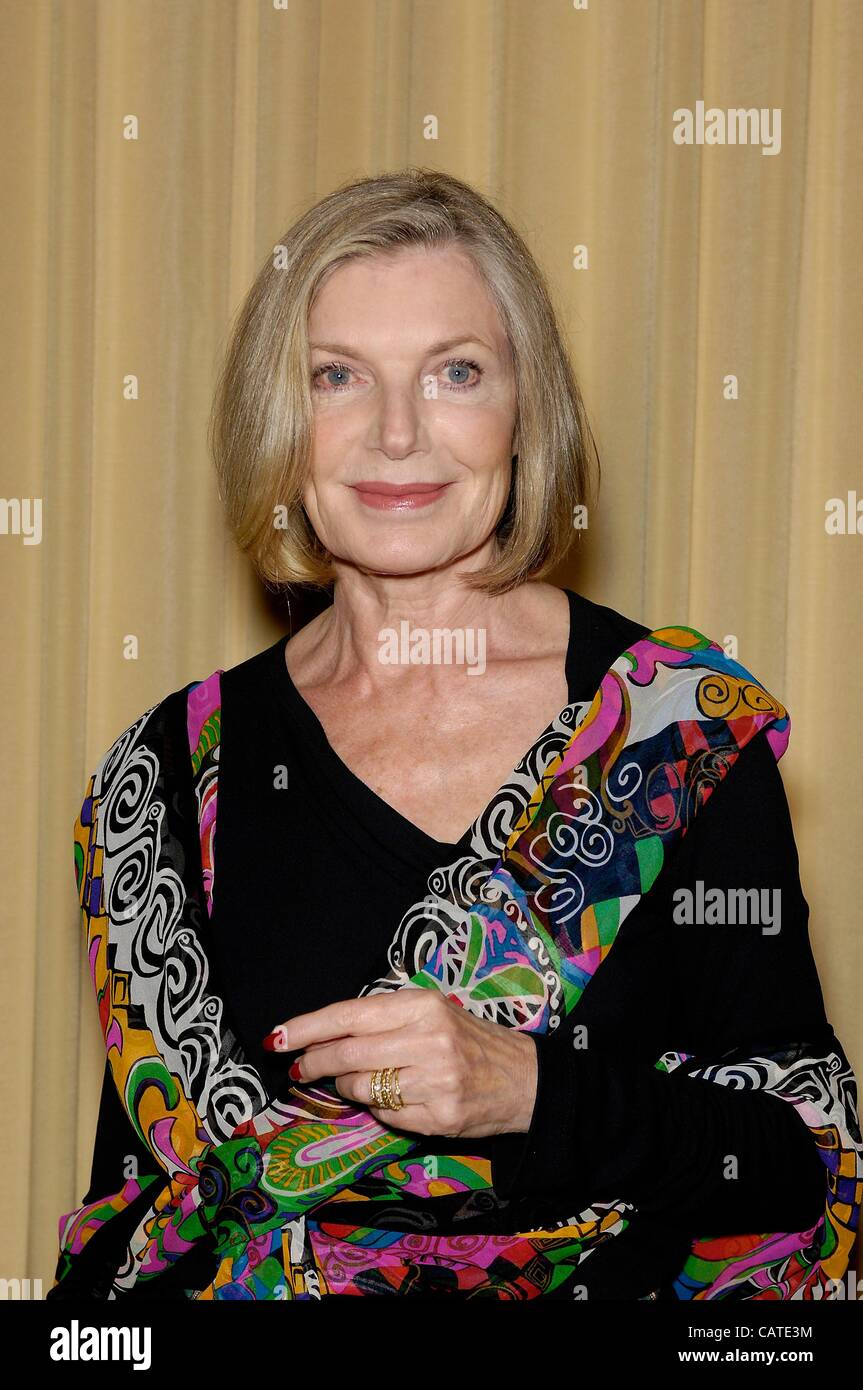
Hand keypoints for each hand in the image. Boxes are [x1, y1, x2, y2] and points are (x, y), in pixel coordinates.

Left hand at [262, 990, 538, 1139]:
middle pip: (347, 1054)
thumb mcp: (431, 1012)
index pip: (349, 1014)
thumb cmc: (468, 1040)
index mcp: (422, 1005)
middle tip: (299, 1068)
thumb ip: (382, 1020)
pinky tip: (397, 1098)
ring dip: (347, 1088)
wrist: (525, 1079)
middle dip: (314, 1063)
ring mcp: (435, 1081)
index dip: (308, 1027)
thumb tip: (321, 1037)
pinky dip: (380, 1109)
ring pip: (361, 1089)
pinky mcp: (440, 1117)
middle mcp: (428, 1039)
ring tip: (358, 1081)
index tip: (277, 1038)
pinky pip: (386, 1115)